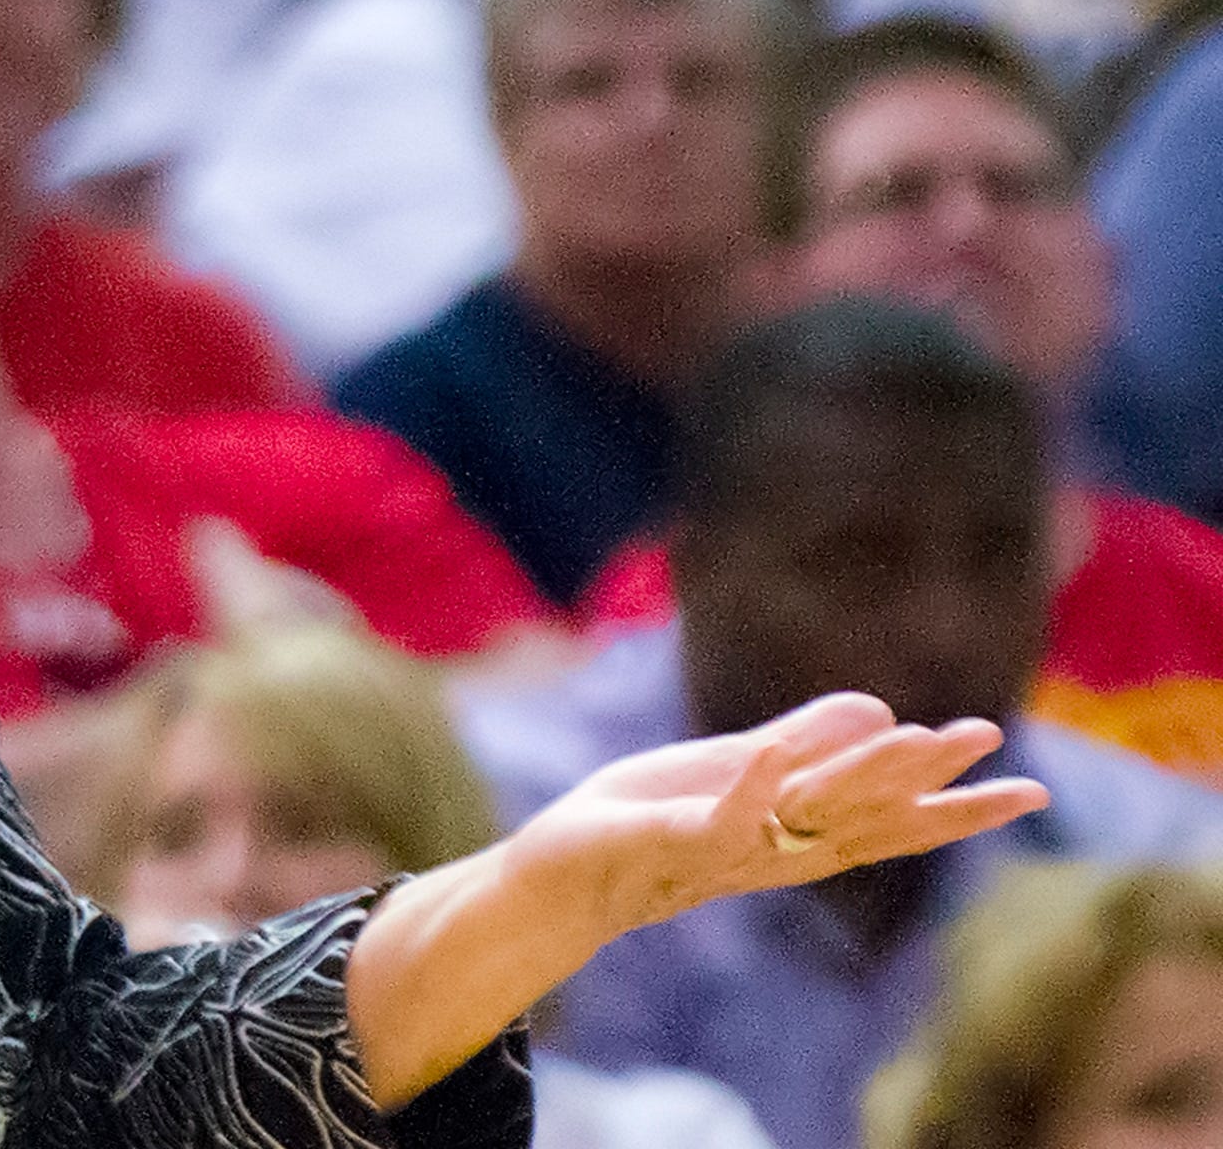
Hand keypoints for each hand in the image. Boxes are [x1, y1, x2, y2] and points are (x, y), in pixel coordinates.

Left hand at [507, 692, 1050, 943]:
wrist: (561, 876)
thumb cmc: (645, 821)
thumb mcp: (731, 770)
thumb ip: (799, 745)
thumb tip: (880, 707)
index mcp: (793, 828)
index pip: (888, 815)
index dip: (954, 799)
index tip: (1023, 779)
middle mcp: (774, 847)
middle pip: (869, 819)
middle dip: (934, 789)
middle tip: (1001, 758)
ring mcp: (727, 847)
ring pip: (809, 815)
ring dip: (862, 776)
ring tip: (921, 735)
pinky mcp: (670, 840)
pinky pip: (719, 817)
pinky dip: (749, 786)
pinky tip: (776, 751)